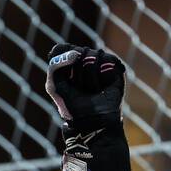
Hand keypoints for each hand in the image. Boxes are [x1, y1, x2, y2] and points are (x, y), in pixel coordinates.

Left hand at [45, 43, 130, 170]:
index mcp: (70, 63)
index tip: (66, 78)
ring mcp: (101, 64)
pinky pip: (107, 60)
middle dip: (77, 73)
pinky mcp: (115, 68)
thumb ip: (56, 64)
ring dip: (89, 77)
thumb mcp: (54, 85)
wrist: (93, 122)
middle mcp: (86, 61)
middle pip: (79, 51)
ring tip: (92, 90)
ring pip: (93, 56)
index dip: (64, 60)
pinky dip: (102, 75)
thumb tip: (77, 53)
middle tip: (80, 88)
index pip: (64, 47)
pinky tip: (102, 87)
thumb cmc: (72, 106)